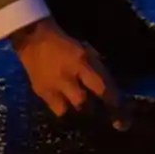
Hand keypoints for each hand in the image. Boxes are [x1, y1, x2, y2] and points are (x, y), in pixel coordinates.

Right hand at [10, 18, 130, 129]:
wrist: (33, 38)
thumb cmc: (65, 42)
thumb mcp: (86, 50)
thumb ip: (97, 69)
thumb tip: (111, 89)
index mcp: (81, 62)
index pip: (101, 88)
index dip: (113, 103)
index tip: (121, 115)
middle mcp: (66, 77)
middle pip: (84, 103)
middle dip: (95, 111)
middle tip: (103, 115)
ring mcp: (52, 86)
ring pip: (69, 111)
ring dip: (79, 112)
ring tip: (85, 112)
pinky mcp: (41, 92)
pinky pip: (57, 109)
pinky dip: (66, 110)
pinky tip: (70, 107)